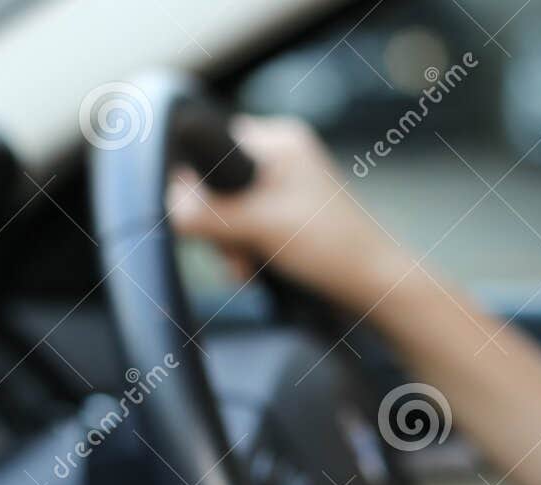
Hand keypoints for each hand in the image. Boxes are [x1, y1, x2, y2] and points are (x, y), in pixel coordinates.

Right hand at [168, 115, 413, 311]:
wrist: (373, 286)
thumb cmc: (330, 248)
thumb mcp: (259, 226)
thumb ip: (208, 214)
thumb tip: (167, 203)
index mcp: (279, 141)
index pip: (213, 146)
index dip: (199, 186)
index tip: (205, 220)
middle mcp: (282, 157)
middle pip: (217, 183)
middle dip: (219, 226)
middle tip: (237, 252)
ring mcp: (285, 188)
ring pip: (229, 211)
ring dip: (231, 246)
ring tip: (249, 267)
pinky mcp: (287, 218)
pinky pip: (247, 227)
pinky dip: (245, 252)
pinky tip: (256, 270)